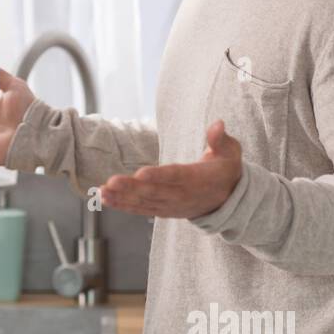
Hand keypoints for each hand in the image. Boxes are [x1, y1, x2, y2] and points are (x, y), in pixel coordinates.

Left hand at [101, 120, 243, 218]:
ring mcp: (172, 206)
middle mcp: (183, 195)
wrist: (228, 199)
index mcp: (199, 179)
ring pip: (145, 203)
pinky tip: (106, 199)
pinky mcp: (163, 210)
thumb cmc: (225, 169)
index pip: (176, 177)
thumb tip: (218, 123)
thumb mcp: (230, 152)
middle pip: (155, 192)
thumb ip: (221, 139)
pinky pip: (141, 209)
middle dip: (132, 188)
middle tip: (111, 182)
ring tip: (102, 191)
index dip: (159, 176)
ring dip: (122, 198)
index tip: (141, 173)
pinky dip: (123, 205)